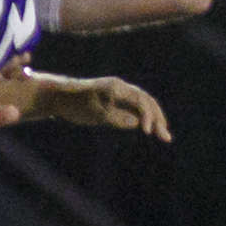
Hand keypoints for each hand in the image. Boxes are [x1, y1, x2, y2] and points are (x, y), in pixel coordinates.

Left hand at [42, 75, 171, 138]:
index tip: (148, 132)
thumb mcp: (96, 114)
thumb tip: (137, 122)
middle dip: (158, 119)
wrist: (59, 95)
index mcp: (117, 88)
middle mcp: (121, 88)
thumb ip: (117, 117)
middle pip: (146, 102)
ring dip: (154, 119)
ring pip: (142, 105)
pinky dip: (144, 118)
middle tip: (166, 137)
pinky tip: (149, 128)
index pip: (141, 101)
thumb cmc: (75, 104)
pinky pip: (134, 107)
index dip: (148, 116)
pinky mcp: (115, 100)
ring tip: (163, 134)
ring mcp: (119, 93)